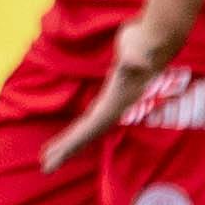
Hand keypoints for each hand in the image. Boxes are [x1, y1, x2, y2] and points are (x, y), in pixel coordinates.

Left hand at [39, 16, 176, 169]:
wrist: (158, 36)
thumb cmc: (144, 44)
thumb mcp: (138, 51)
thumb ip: (135, 59)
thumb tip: (136, 61)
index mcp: (116, 103)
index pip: (90, 128)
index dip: (73, 143)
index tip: (55, 157)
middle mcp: (115, 107)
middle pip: (88, 135)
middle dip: (67, 151)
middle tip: (46, 167)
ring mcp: (113, 103)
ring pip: (89, 129)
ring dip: (72, 144)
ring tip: (51, 156)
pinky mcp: (110, 95)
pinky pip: (92, 118)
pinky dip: (81, 129)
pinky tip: (76, 134)